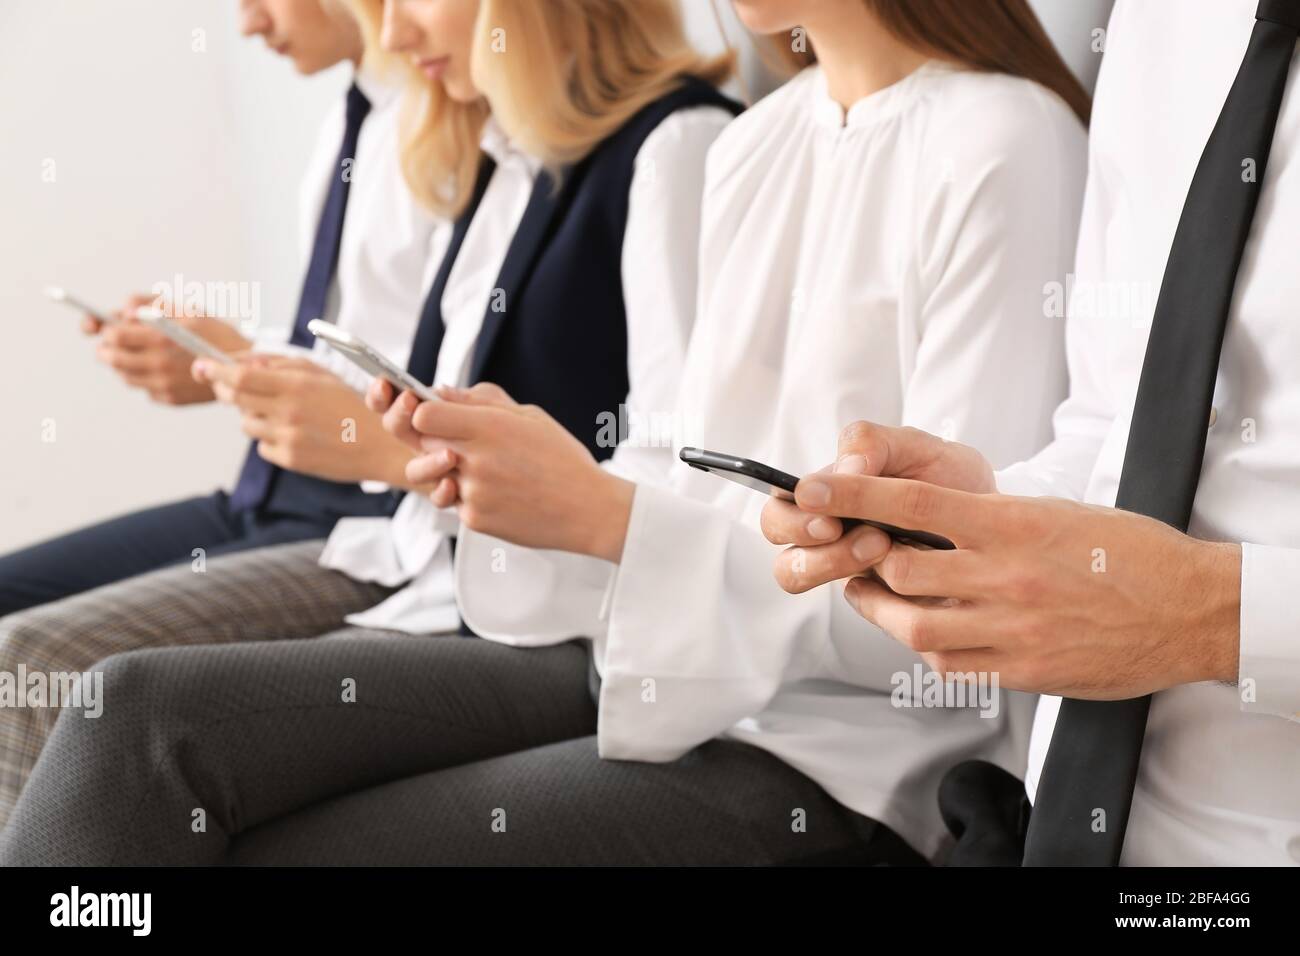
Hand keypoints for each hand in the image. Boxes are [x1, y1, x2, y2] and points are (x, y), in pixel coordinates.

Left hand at [92, 293, 250, 404]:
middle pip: (112, 358)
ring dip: (122, 364)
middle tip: (108, 344)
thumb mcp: (185, 307)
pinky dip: (143, 378)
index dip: (104, 329)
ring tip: (132, 355)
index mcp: (162, 337)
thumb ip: (149, 303)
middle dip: (106, 348)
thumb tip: (122, 311)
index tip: (106, 327)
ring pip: (124, 375)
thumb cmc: (214, 332)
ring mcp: (164, 384)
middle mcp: (160, 364)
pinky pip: (143, 388)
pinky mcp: (169, 398)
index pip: (114, 335)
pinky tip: (157, 369)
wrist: (243, 366)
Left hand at [195, 355, 421, 488]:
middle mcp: (288, 413)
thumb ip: (280, 365)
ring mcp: (288, 438)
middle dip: (226, 390)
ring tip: (282, 413)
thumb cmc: (351, 404)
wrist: (380, 445)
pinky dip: (270, 438)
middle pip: (235, 400)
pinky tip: (295, 434)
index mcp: (297, 386)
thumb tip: (241, 363)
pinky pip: (262, 446)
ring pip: (245, 424)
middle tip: (231, 385)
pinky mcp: (290, 459)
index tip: (200, 365)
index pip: (239, 377)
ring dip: (253, 416)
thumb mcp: (320, 374)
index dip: (214, 371)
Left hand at [402, 383, 634, 561]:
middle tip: (463, 444)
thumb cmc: (562, 459)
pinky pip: (455, 503)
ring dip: (448, 471)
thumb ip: (480, 400)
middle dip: (435, 440)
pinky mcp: (475, 518)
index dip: (424, 412)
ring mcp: (473, 492)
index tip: (437, 415)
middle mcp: (476, 459)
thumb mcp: (528, 415)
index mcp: (489, 426)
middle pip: (422, 443)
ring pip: (434, 476)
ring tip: (481, 470)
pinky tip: (502, 494)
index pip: (423, 415)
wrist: (587, 510)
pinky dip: (472, 498)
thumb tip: (440, 391)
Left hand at [763, 422, 1240, 699]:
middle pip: (897, 569)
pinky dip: (930, 649)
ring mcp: (1011, 628)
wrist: (1191, 607)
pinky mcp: (1023, 670)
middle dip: (866, 564)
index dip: (852, 494)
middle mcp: (1003, 575)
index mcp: (1010, 524)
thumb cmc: (1126, 553)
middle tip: (855, 557)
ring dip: (887, 612)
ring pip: (913, 624)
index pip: (911, 501)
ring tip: (883, 600)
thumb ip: (989, 522)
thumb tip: (929, 521)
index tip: (811, 488)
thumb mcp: (1053, 514)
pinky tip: (935, 635)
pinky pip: (950, 664)